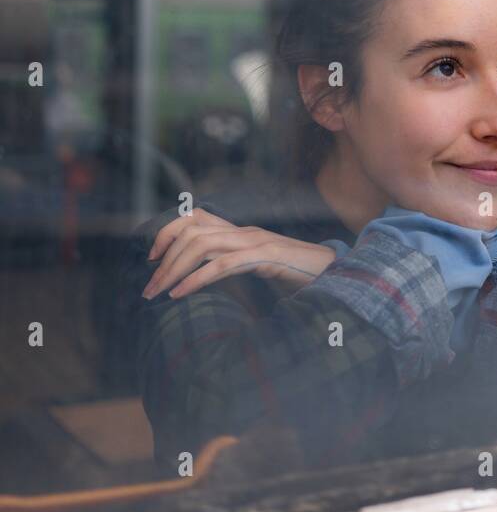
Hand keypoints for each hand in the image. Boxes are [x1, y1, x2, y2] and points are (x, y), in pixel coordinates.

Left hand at [142, 208, 336, 299]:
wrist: (333, 271)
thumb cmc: (296, 273)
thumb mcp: (257, 267)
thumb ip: (233, 265)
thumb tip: (203, 277)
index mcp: (240, 231)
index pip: (194, 217)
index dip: (167, 232)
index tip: (151, 259)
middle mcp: (243, 231)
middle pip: (191, 231)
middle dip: (164, 259)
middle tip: (149, 289)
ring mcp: (254, 241)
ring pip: (201, 244)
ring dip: (173, 269)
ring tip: (159, 293)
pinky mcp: (265, 256)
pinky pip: (223, 265)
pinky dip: (196, 279)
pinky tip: (181, 294)